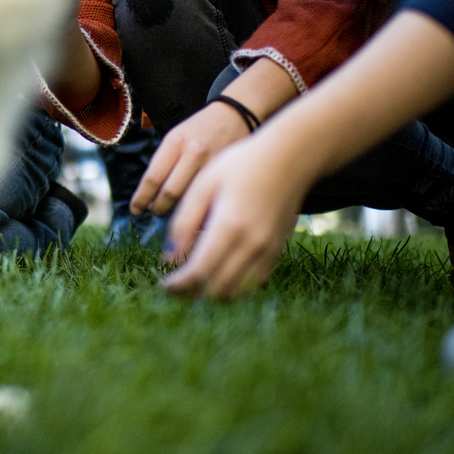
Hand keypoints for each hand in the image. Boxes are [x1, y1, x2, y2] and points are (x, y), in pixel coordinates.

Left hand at [129, 100, 251, 217]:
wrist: (233, 115)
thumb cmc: (198, 130)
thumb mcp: (175, 138)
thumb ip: (163, 163)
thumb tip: (149, 195)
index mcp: (174, 142)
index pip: (153, 178)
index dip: (141, 198)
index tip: (135, 209)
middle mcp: (192, 152)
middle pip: (170, 193)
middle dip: (158, 208)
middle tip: (154, 211)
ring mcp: (211, 164)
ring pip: (189, 198)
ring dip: (177, 210)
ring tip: (172, 211)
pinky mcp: (226, 174)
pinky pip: (208, 197)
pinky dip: (197, 207)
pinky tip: (192, 208)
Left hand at [161, 134, 310, 298]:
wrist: (289, 159)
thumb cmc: (240, 165)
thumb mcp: (203, 184)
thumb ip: (184, 221)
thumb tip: (171, 256)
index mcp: (229, 225)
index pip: (200, 271)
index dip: (179, 285)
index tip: (163, 285)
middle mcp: (251, 244)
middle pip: (217, 289)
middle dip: (192, 294)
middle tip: (174, 287)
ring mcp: (267, 250)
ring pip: (237, 292)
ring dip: (212, 294)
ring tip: (192, 284)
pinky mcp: (276, 251)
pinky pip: (253, 283)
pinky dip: (233, 287)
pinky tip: (217, 275)